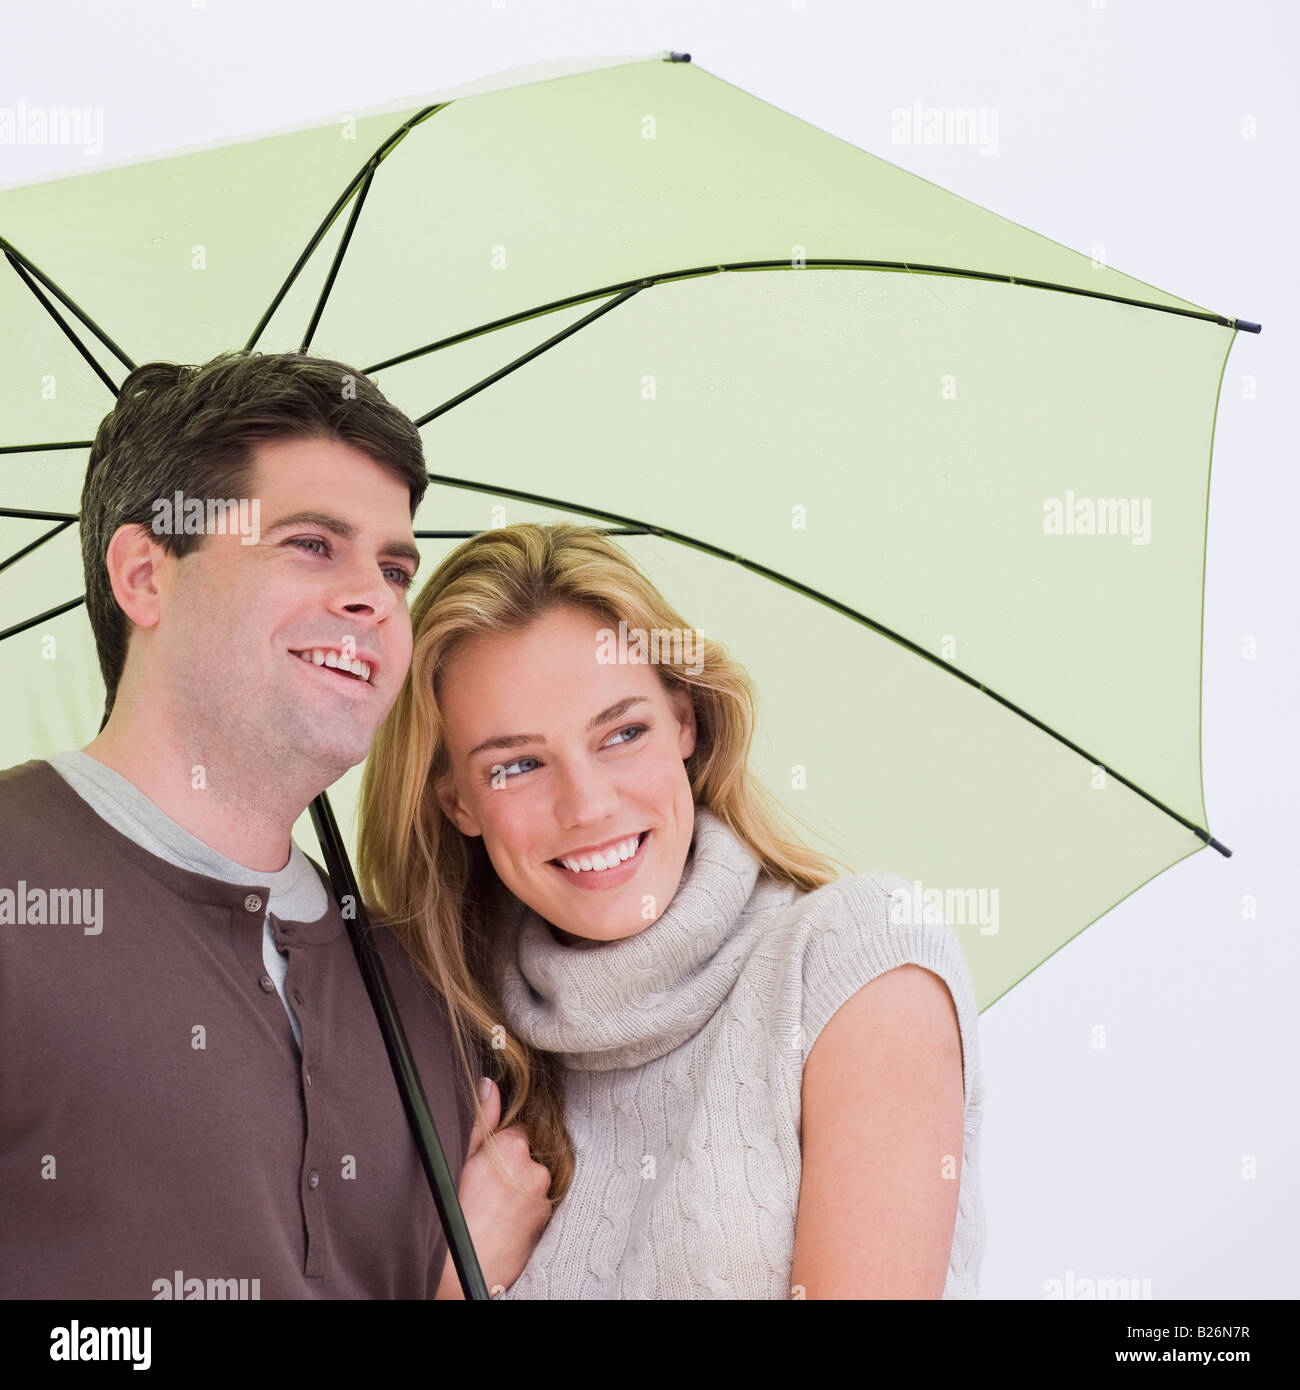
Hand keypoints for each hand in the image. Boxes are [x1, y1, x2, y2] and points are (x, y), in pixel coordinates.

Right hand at [434, 1077, 552, 1298]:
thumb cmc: (457, 1216)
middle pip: (528, 1152)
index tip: (486, 1164)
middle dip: (513, 1164)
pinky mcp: (548, 1217)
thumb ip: (481, 1120)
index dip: (499, 1146)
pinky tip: (506, 1219)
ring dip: (521, 1185)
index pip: (517, 1130)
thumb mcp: (462, 1162)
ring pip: (534, 1177)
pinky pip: (539, 1200)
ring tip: (495, 1208)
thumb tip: (489, 1084)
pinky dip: (526, 1205)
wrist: (466, 1271)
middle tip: (488, 1189)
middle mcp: (535, 1168)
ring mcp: (544, 1194)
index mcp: (512, 1147)